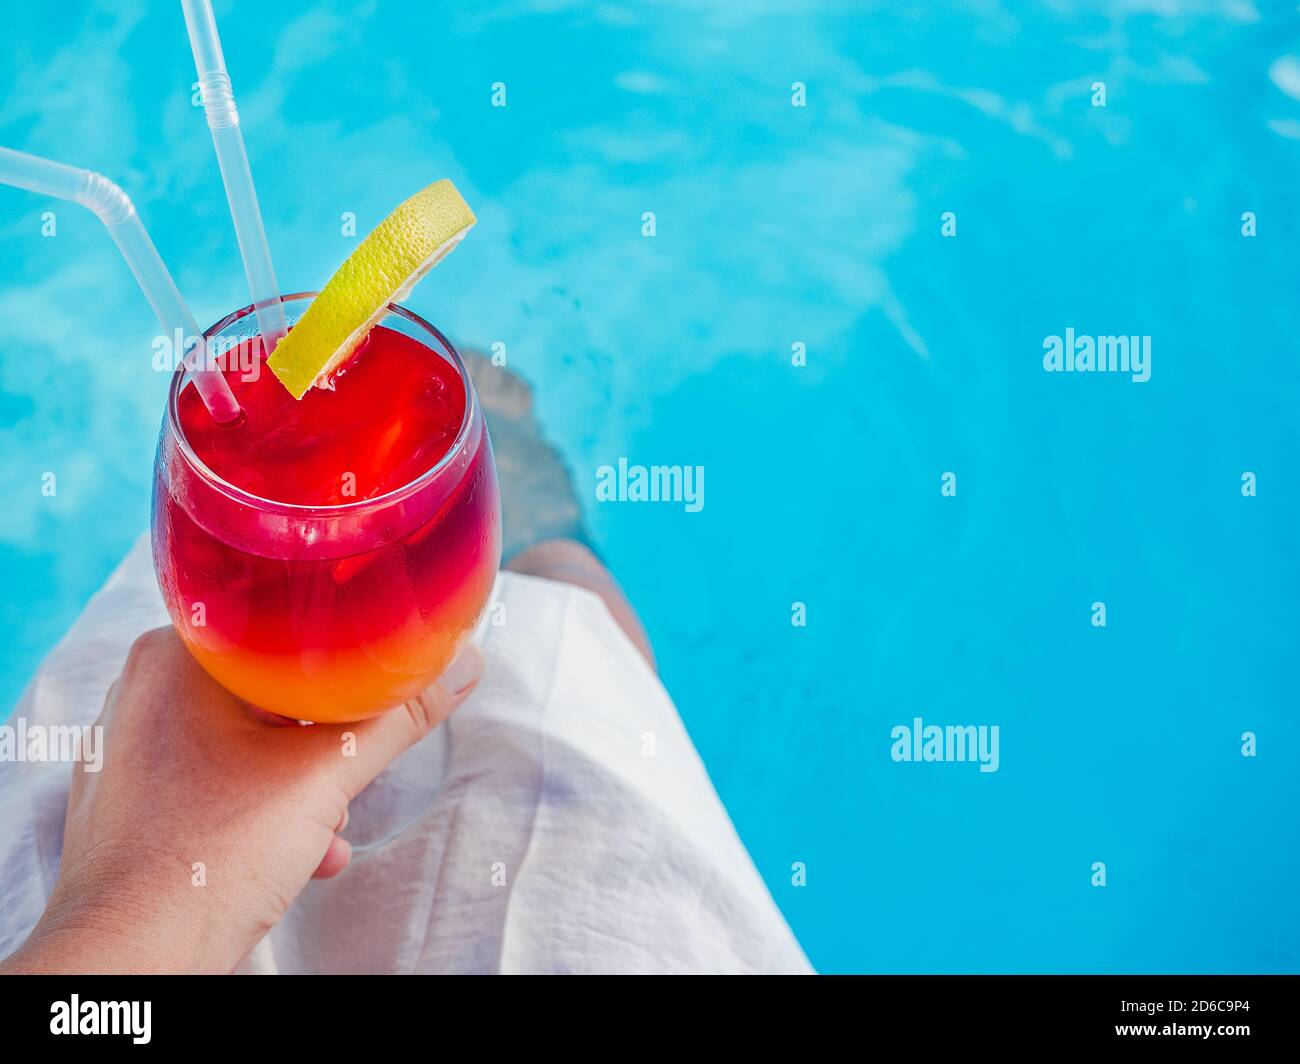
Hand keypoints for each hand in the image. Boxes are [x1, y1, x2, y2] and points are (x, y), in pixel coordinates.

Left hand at [0, 626, 481, 973]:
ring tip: (331, 820)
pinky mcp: (131, 803)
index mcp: (175, 658)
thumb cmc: (207, 861)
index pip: (278, 625)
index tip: (379, 668)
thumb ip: (399, 717)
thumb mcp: (325, 778)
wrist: (131, 962)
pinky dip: (261, 806)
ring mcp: (129, 751)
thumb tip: (465, 665)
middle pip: (267, 686)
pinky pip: (213, 781)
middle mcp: (140, 692)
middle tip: (357, 757)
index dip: (340, 649)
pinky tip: (300, 849)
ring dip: (299, 777)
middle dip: (323, 730)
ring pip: (244, 738)